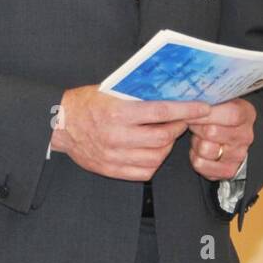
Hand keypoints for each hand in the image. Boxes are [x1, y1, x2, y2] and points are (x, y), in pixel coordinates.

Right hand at [50, 85, 210, 180]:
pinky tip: (154, 151)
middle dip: (179, 128)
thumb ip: (138, 94)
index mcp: (118, 112)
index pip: (162, 112)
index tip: (203, 108)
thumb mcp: (111, 91)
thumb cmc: (87, 103)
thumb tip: (170, 90)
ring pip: (156, 157)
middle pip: (163, 137)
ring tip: (168, 135)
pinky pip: (143, 172)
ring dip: (168, 146)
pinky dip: (154, 162)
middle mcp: (117, 136)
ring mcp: (114, 156)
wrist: (59, 125)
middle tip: (183, 121)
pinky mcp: (110, 170)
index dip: (186, 110)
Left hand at [187, 99, 255, 180]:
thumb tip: (189, 97)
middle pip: (212, 132)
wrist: (228, 135)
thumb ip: (208, 98)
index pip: (231, 114)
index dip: (207, 113)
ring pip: (205, 149)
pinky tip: (199, 150)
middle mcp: (246, 136)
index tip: (191, 110)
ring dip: (196, 142)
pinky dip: (195, 157)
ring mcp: (238, 155)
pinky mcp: (228, 170)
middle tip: (193, 123)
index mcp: (246, 114)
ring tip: (199, 137)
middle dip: (196, 126)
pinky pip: (201, 164)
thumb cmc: (219, 114)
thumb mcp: (219, 101)